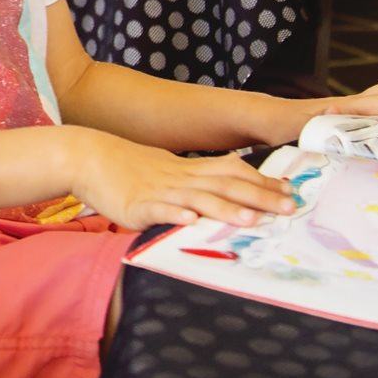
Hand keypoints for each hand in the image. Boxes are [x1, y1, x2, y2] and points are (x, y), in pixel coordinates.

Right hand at [67, 129, 297, 230]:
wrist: (86, 156)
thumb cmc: (127, 167)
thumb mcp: (167, 169)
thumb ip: (195, 180)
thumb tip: (226, 186)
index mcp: (188, 170)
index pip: (233, 172)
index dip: (263, 182)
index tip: (291, 191)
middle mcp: (179, 178)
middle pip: (225, 184)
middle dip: (259, 196)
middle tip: (289, 208)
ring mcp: (158, 191)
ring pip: (197, 199)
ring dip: (225, 208)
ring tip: (250, 220)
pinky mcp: (135, 205)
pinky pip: (157, 210)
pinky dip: (174, 215)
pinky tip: (189, 221)